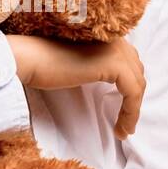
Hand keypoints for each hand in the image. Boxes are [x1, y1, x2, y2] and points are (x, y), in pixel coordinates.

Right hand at [6, 34, 145, 139]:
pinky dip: (131, 113)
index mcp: (109, 37)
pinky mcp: (113, 64)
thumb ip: (98, 69)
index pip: (130, 66)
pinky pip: (133, 92)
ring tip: (123, 131)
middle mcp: (116, 40)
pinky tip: (121, 129)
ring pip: (138, 85)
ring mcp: (116, 50)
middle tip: (124, 125)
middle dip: (134, 102)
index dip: (130, 92)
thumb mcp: (80, 67)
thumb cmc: (45, 66)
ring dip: (133, 111)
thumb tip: (110, 92)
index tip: (122, 115)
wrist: (29, 60)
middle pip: (138, 75)